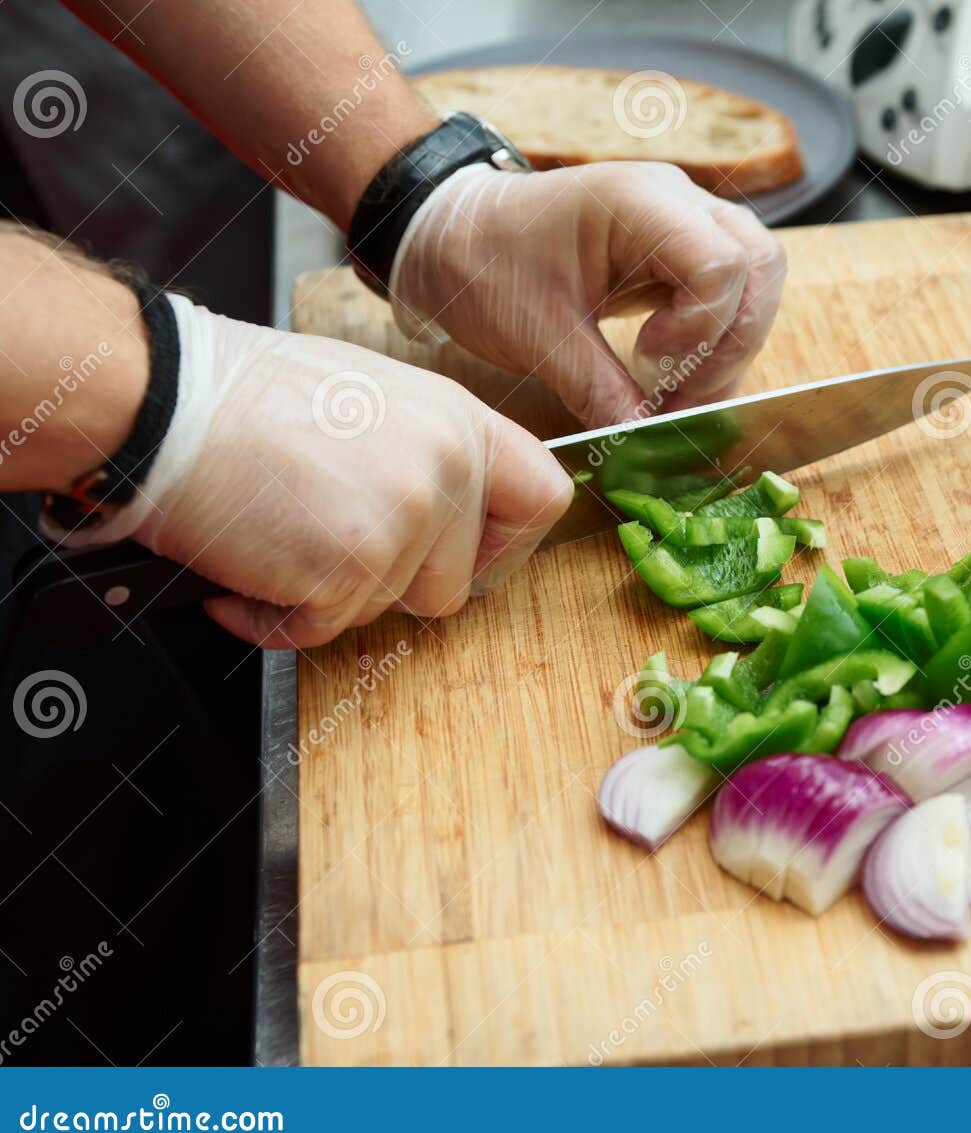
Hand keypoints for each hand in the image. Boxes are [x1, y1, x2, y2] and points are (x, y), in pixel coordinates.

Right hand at [55, 296, 571, 648]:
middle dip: (391, 582)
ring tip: (277, 536)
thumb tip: (460, 513)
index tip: (467, 557)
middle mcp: (446, 468)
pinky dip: (276, 619)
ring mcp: (404, 519)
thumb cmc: (248, 397)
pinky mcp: (350, 567)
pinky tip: (246, 569)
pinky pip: (326, 631)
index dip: (507, 544)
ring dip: (328, 595)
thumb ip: (430, 454)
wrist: (161, 399)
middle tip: (329, 540)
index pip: (543, 498)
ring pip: (389, 609)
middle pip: (456, 582)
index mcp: (459, 422)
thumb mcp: (374, 398)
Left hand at [389, 161, 786, 426]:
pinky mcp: (680, 247)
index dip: (702, 327)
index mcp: (637, 202)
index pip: (723, 263)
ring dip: (731, 344)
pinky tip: (675, 374)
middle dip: (731, 343)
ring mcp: (684, 219)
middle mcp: (675, 199)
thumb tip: (644, 442)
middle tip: (678, 394)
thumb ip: (598, 389)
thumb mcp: (536, 335)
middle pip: (760, 265)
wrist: (454, 233)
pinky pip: (733, 290)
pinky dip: (717, 338)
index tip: (650, 362)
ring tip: (679, 391)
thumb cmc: (484, 264)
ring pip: (758, 277)